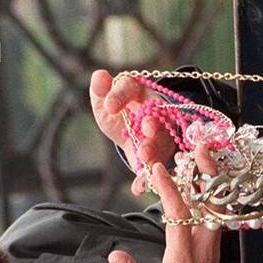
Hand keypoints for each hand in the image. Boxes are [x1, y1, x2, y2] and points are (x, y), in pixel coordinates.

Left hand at [89, 69, 175, 192]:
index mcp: (136, 89)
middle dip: (151, 124)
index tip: (109, 107)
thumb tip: (99, 75)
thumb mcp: (104, 103)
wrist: (130, 129)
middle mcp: (153, 107)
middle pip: (155, 114)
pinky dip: (148, 176)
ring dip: (154, 150)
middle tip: (145, 130)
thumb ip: (100, 92)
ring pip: (161, 139)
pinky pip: (158, 162)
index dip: (119, 96)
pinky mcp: (163, 151)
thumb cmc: (117, 112)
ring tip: (144, 160)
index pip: (128, 87)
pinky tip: (138, 187)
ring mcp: (162, 129)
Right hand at [107, 161, 221, 262]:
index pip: (179, 216)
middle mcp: (202, 255)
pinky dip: (212, 201)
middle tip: (200, 149)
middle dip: (208, 175)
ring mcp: (210, 256)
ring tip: (203, 160)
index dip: (170, 189)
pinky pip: (216, 223)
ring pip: (218, 212)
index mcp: (183, 262)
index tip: (159, 168)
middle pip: (212, 206)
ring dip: (212, 185)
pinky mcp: (210, 258)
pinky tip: (203, 189)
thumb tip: (115, 254)